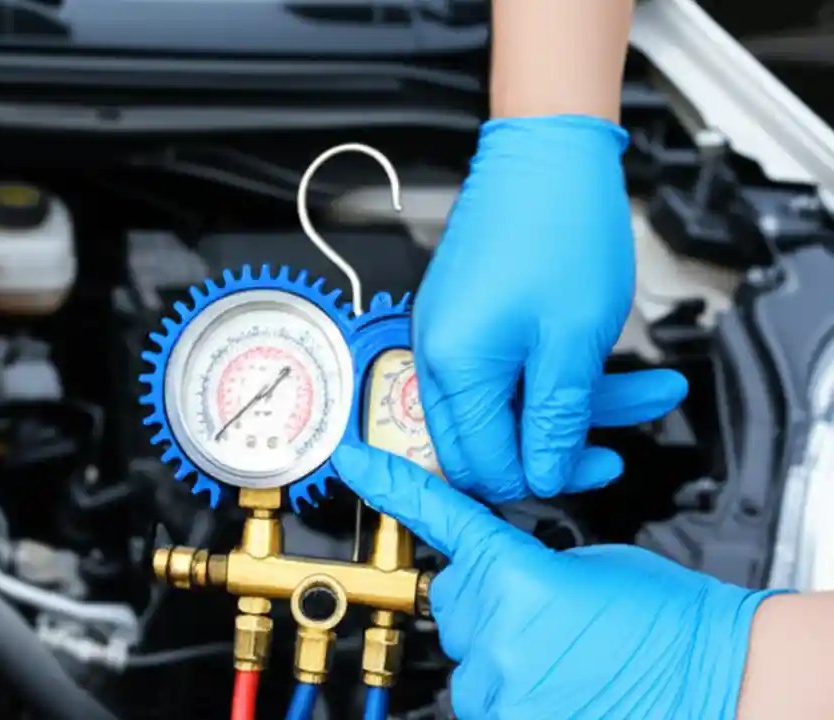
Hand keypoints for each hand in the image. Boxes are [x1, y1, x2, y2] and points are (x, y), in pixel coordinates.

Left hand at [332, 442, 781, 719]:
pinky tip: (559, 685)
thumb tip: (494, 571)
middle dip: (484, 600)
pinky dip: (514, 691)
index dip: (390, 486)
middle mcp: (493, 629)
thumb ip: (524, 562)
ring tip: (563, 657)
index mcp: (513, 571)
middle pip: (452, 600)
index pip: (438, 517)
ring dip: (500, 653)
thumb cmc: (672, 622)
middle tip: (546, 614)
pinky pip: (485, 700)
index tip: (355, 462)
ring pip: (466, 654)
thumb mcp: (591, 563)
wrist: (724, 679)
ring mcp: (499, 685)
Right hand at [415, 115, 687, 502]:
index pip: (483, 465)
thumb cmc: (559, 228)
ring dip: (573, 408)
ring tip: (644, 393)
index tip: (591, 467)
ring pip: (506, 406)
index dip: (539, 478)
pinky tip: (608, 366)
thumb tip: (543, 476)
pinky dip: (555, 375)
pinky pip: (506, 371)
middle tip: (608, 450)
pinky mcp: (466, 319)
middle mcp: (437, 355)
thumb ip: (556, 421)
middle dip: (552, 450)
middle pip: (485, 443)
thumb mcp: (573, 342)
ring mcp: (450, 335)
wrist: (547, 153)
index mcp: (455, 368)